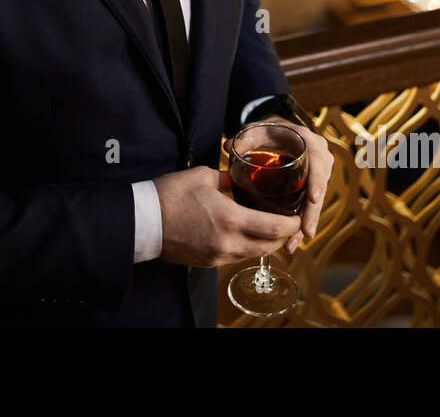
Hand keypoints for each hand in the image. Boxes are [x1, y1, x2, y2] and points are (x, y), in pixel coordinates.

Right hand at [152, 166, 302, 267]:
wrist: (143, 220)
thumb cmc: (170, 194)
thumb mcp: (203, 176)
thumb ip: (228, 179)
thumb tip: (239, 178)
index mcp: (230, 218)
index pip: (274, 228)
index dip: (291, 224)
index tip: (297, 217)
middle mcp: (228, 242)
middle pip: (267, 247)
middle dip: (281, 237)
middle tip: (287, 224)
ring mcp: (217, 256)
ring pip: (252, 254)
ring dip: (263, 244)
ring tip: (268, 229)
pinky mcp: (207, 262)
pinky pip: (235, 257)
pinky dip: (245, 248)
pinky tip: (243, 235)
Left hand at [224, 116, 331, 253]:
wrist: (277, 132)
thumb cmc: (267, 131)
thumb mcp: (256, 130)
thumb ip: (244, 137)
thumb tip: (228, 147)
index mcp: (307, 141)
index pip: (318, 161)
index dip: (317, 180)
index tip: (312, 198)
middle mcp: (318, 157)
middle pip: (320, 186)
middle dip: (313, 211)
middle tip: (305, 231)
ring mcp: (317, 173)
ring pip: (316, 200)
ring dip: (307, 222)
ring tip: (292, 243)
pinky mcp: (311, 186)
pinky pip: (310, 205)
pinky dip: (301, 222)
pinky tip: (291, 240)